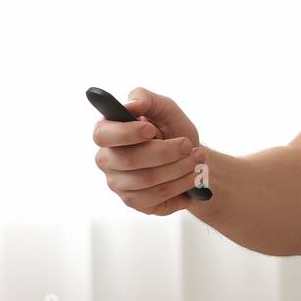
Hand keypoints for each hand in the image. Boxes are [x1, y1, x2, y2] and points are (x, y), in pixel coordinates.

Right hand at [92, 86, 207, 215]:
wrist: (192, 158)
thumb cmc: (173, 131)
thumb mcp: (166, 109)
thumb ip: (147, 99)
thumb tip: (132, 104)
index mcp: (108, 132)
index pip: (103, 135)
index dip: (126, 133)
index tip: (151, 129)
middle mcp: (107, 159)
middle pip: (129, 160)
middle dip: (166, 152)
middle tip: (189, 145)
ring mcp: (118, 183)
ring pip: (146, 180)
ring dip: (179, 168)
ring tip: (197, 159)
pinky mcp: (133, 201)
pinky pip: (156, 197)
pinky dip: (181, 185)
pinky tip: (192, 176)